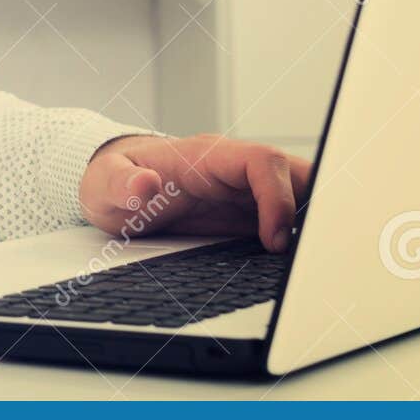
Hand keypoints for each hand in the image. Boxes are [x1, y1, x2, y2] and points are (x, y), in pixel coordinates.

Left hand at [78, 133, 311, 251]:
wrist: (114, 186)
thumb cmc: (113, 181)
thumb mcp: (103, 185)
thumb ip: (119, 183)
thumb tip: (143, 184)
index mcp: (206, 157)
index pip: (263, 161)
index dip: (279, 197)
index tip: (273, 240)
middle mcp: (234, 169)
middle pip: (295, 172)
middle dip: (317, 206)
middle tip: (314, 254)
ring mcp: (246, 189)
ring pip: (301, 191)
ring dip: (314, 221)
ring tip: (314, 261)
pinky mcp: (250, 210)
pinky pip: (290, 214)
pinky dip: (304, 233)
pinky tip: (303, 262)